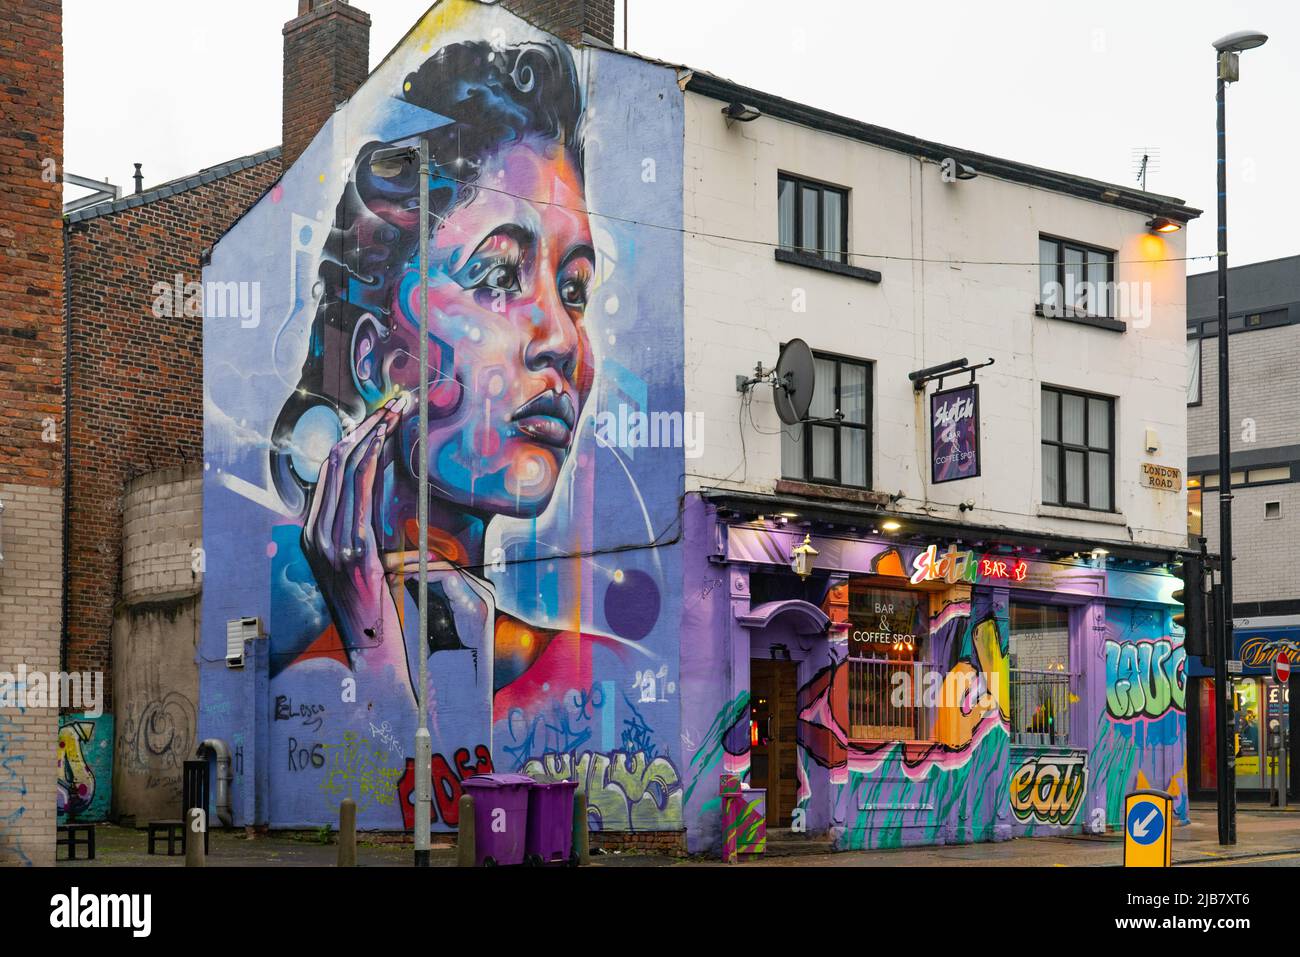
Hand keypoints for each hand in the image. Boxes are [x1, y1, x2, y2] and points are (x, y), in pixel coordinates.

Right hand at [303, 395, 408, 676]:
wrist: (371, 654)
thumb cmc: (375, 610)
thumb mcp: (366, 564)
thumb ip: (365, 531)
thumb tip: (380, 501)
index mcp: (312, 534)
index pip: (328, 472)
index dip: (353, 438)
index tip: (378, 416)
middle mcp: (314, 535)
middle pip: (336, 463)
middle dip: (368, 426)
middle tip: (395, 403)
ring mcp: (330, 544)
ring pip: (348, 470)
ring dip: (377, 434)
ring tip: (399, 410)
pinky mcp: (353, 552)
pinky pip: (363, 492)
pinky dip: (378, 459)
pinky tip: (392, 439)